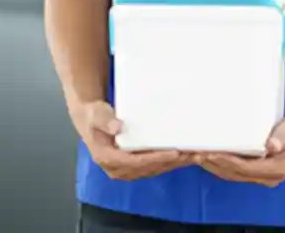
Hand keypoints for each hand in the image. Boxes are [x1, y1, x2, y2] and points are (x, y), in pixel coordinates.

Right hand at [74, 100, 192, 180]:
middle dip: (171, 162)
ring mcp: (125, 170)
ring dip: (173, 164)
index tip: (173, 153)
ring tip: (193, 156)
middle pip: (148, 168)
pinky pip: (153, 167)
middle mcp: (117, 169)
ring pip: (153, 170)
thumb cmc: (94, 116)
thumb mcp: (97, 114)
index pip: (135, 162)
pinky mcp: (133, 167)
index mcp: (106, 158)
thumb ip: (105, 120)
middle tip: (191, 154)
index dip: (155, 158)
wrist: (91, 121)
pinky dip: (168, 163)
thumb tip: (117, 127)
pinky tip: (183, 157)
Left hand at [195, 116, 284, 187]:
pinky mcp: (258, 171)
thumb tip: (271, 146)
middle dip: (214, 165)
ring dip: (214, 166)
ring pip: (233, 175)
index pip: (245, 168)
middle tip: (195, 154)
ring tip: (196, 155)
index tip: (210, 153)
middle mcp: (268, 177)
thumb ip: (283, 137)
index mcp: (276, 170)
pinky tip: (209, 157)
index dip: (227, 162)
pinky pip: (236, 171)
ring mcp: (262, 176)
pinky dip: (221, 165)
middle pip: (235, 174)